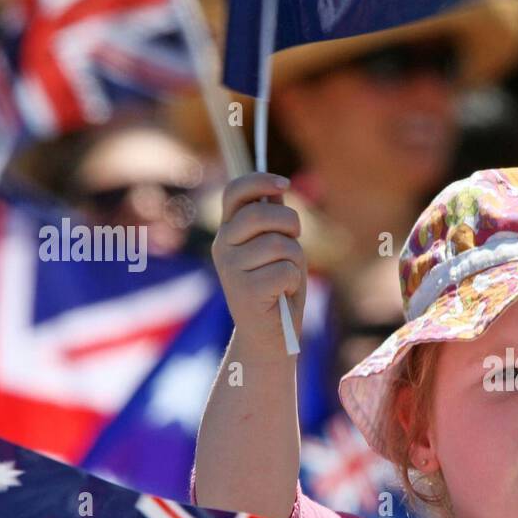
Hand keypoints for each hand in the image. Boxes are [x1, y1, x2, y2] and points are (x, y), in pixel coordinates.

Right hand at [212, 173, 306, 359]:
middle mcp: (222, 247)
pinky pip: (285, 270)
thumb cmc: (277, 289)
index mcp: (227, 232)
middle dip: (289, 223)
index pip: (234, 192)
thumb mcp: (276, 250)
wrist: (270, 337)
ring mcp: (230, 269)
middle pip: (261, 215)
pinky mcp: (245, 291)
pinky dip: (294, 281)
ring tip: (286, 277)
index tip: (284, 182)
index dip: (259, 181)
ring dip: (295, 260)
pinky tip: (284, 294)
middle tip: (295, 239)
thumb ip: (273, 223)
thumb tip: (277, 190)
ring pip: (278, 244)